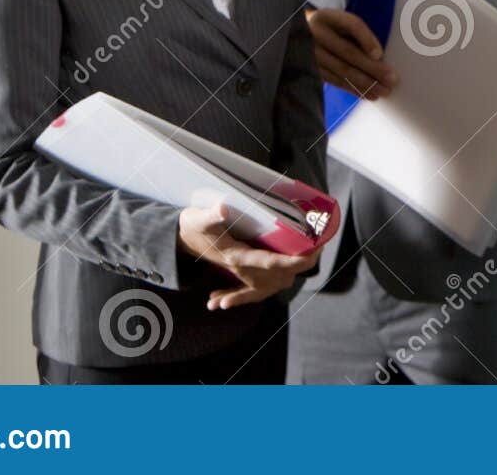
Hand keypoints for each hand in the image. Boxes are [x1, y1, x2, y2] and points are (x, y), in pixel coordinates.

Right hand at [177, 202, 321, 309]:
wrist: (176, 240)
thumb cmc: (189, 227)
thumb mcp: (197, 218)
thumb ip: (210, 215)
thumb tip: (223, 208)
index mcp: (236, 257)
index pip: (270, 263)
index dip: (294, 260)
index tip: (313, 251)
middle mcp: (240, 269)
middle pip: (278, 275)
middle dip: (301, 263)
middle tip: (319, 245)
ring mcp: (240, 273)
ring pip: (272, 283)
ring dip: (292, 272)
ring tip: (311, 253)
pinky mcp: (238, 271)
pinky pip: (258, 288)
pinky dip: (284, 278)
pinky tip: (293, 263)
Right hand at [305, 7, 395, 98]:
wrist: (300, 35)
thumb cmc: (331, 28)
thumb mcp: (340, 22)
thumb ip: (358, 33)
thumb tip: (379, 56)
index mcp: (328, 17)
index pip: (351, 25)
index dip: (366, 39)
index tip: (379, 54)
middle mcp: (316, 33)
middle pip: (348, 52)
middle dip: (372, 68)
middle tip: (391, 79)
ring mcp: (311, 53)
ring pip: (342, 69)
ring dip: (365, 83)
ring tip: (384, 91)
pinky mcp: (310, 70)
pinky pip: (335, 81)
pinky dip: (353, 89)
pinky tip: (368, 95)